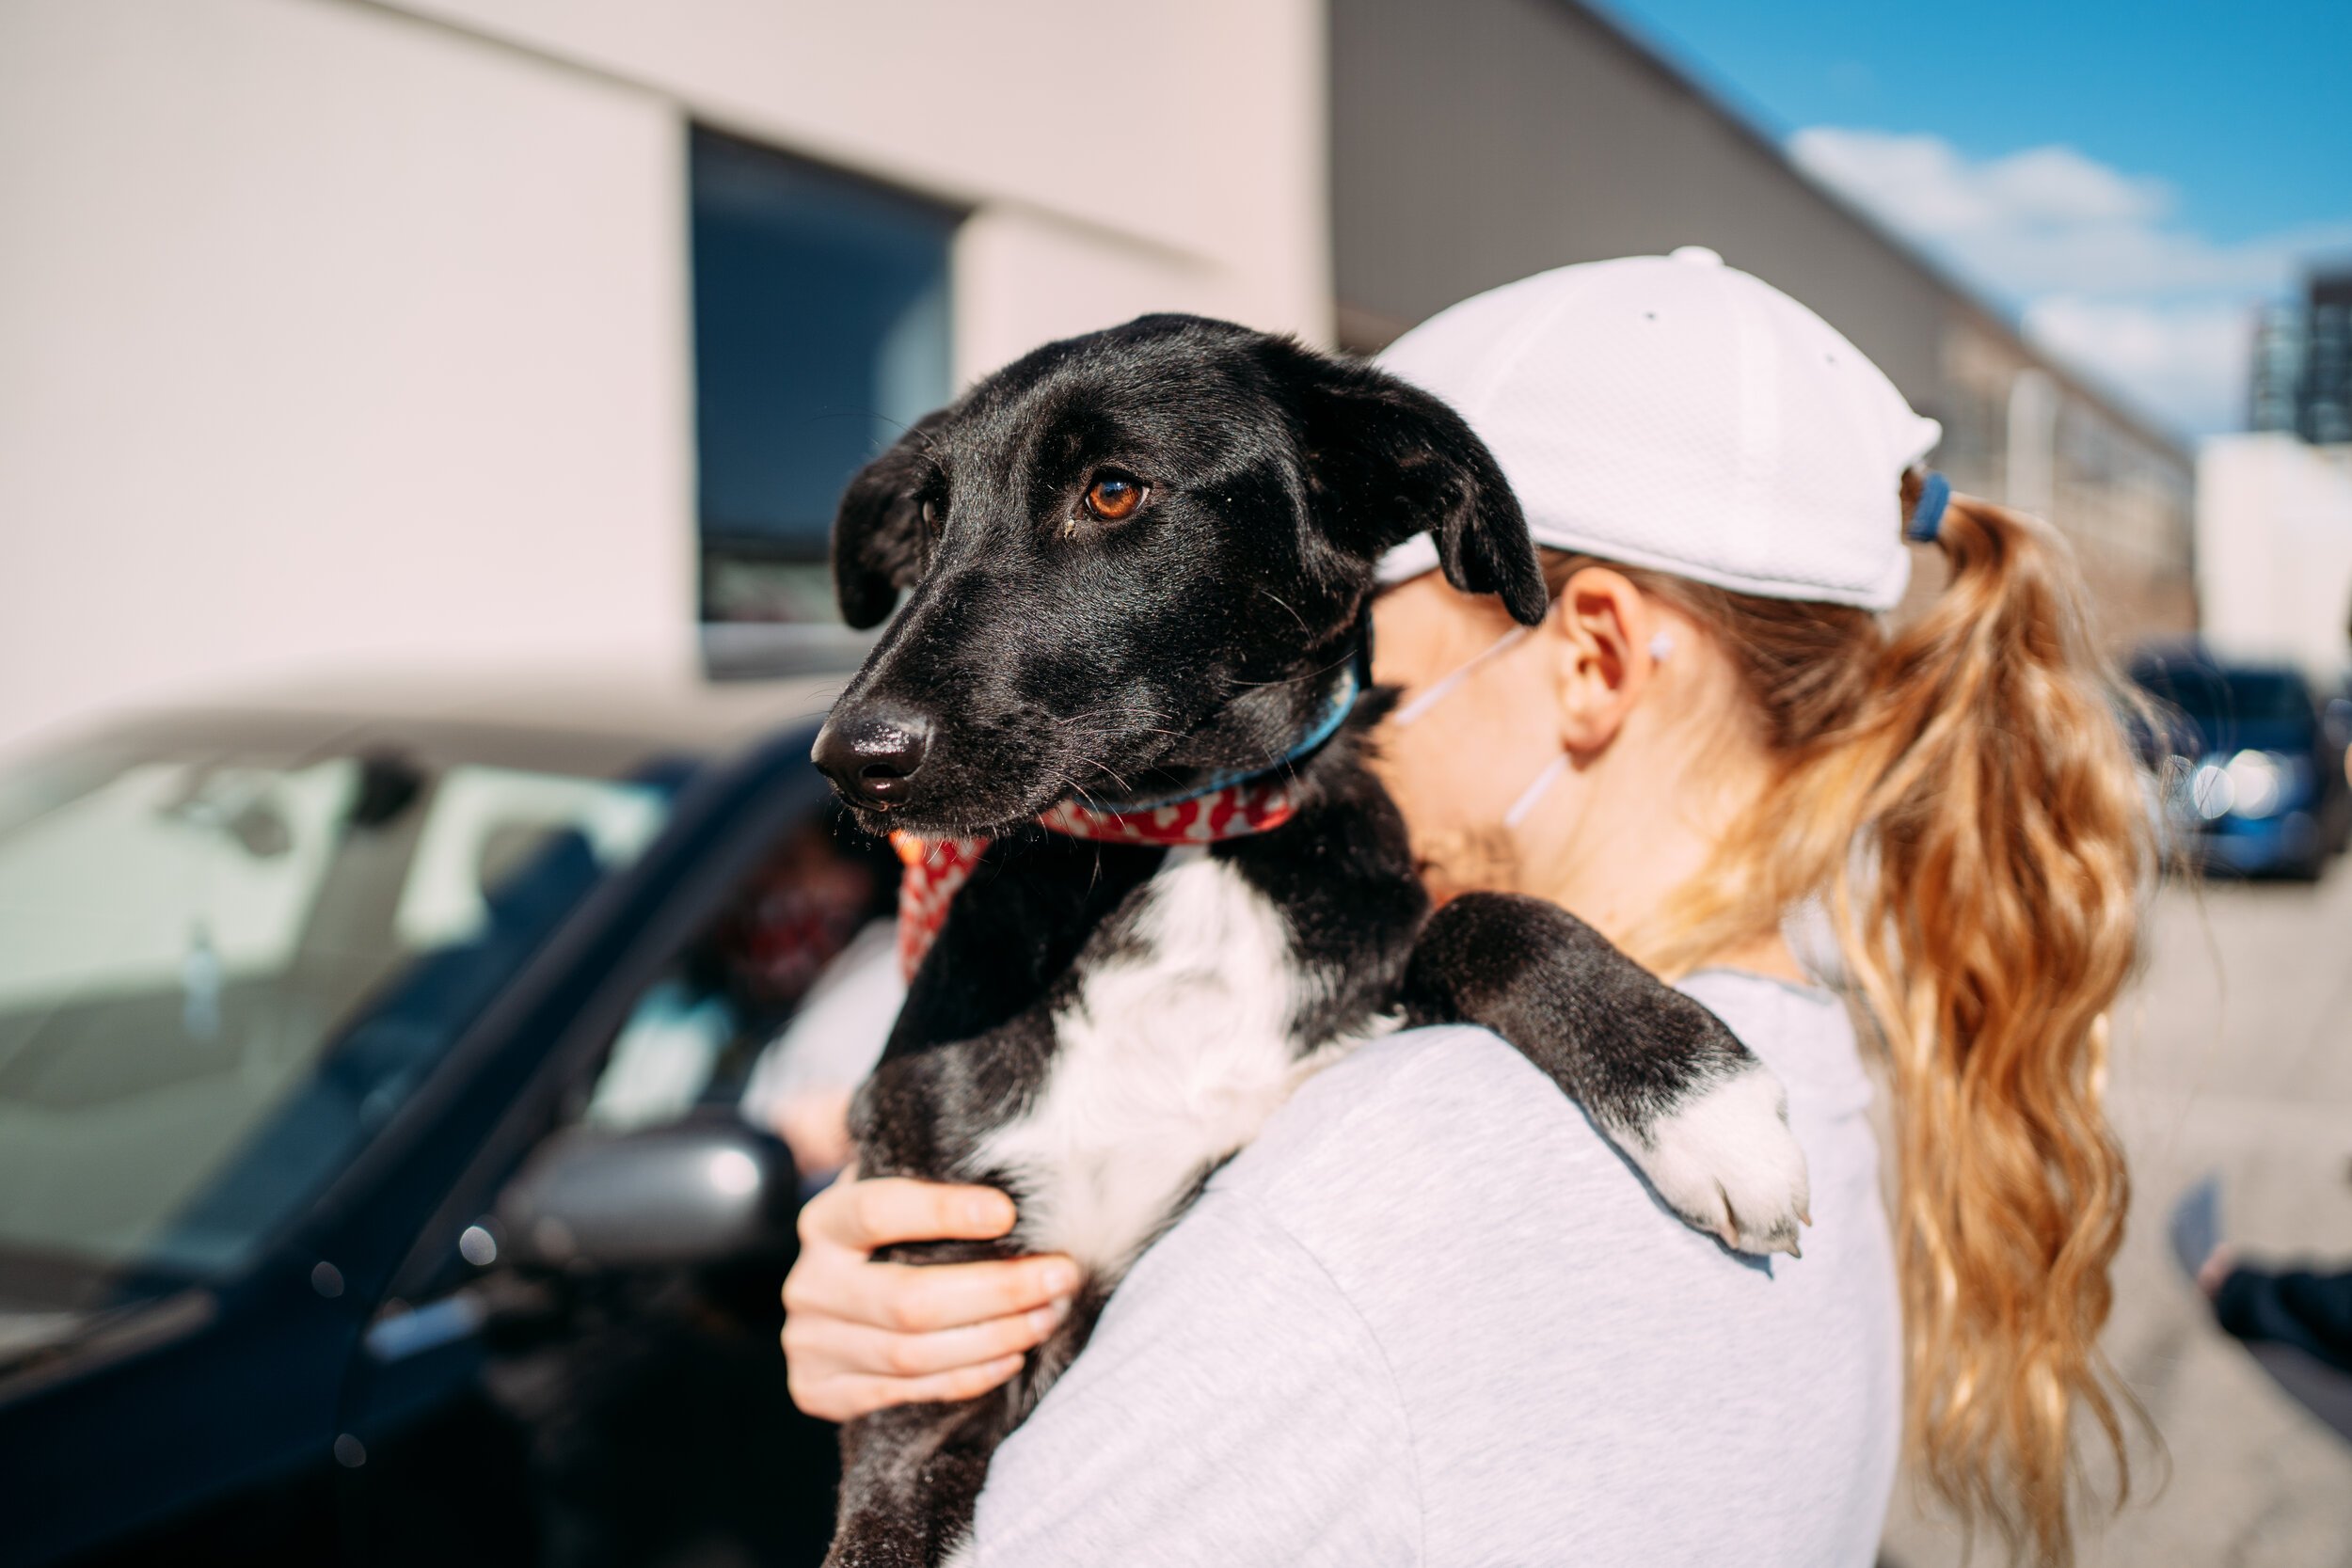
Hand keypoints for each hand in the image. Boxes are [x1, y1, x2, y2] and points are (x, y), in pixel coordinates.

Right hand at [781, 1171, 1079, 1421]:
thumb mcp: (891, 1191)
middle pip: (909, 1300)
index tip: (1009, 1212)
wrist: (828, 1302)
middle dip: (999, 1291)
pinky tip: (1013, 1356)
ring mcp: (812, 1345)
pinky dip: (969, 1377)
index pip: (877, 1212)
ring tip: (1049, 1315)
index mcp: (824, 1222)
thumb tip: (1019, 1169)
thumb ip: (931, 1176)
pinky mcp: (821, 1392)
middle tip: (1061, 1275)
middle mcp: (810, 1285)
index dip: (943, 1212)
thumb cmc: (885, 1236)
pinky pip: (909, 1392)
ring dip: (996, 1338)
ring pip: (914, 1355)